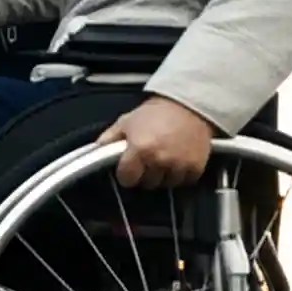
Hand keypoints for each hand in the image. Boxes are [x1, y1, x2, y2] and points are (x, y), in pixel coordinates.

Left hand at [96, 96, 213, 188]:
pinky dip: (180, 175)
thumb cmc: (155, 113)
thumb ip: (110, 138)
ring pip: (165, 184)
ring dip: (163, 176)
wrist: (188, 105)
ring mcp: (179, 165)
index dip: (126, 174)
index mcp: (140, 149)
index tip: (128, 168)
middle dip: (145, 174)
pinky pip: (184, 181)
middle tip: (148, 160)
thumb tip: (96, 150)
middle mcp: (159, 159)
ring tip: (164, 158)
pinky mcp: (195, 168)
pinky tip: (178, 160)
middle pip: (146, 183)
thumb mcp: (127, 121)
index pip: (127, 178)